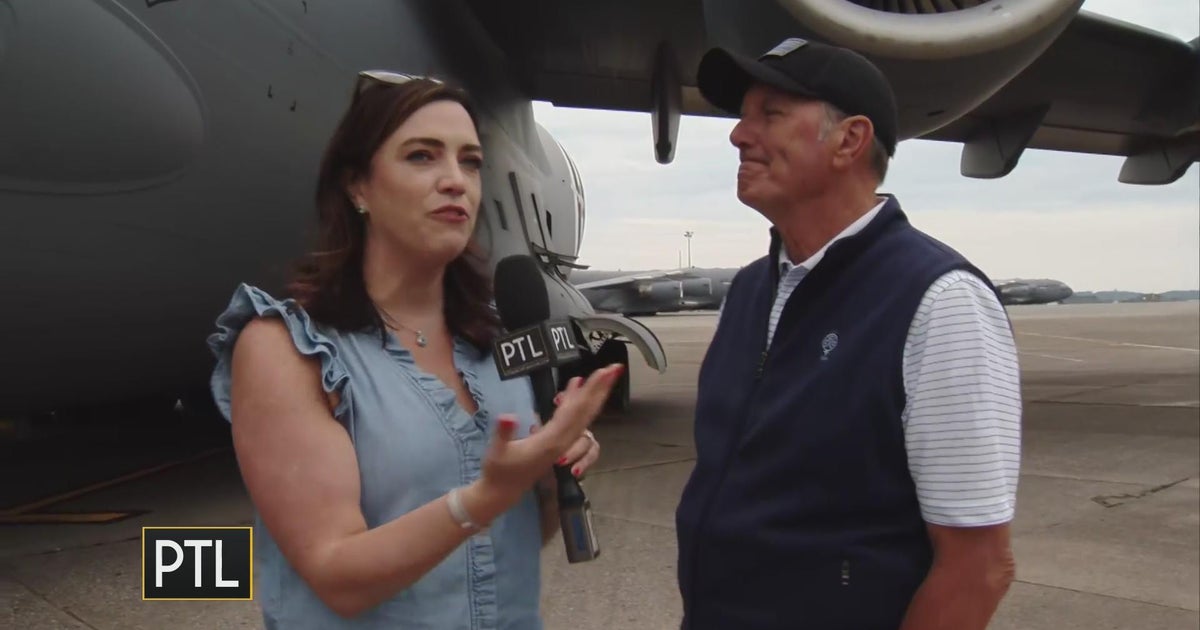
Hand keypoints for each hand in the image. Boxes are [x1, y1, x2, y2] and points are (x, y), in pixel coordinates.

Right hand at [462, 363, 622, 522]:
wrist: (502, 492)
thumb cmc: (499, 472)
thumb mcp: (497, 452)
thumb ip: (503, 434)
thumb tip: (507, 416)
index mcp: (552, 441)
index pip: (575, 411)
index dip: (589, 391)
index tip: (602, 373)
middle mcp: (562, 441)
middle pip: (586, 412)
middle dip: (600, 390)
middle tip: (615, 368)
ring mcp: (561, 442)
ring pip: (582, 415)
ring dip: (592, 394)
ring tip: (601, 374)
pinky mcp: (557, 442)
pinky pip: (573, 418)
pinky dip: (577, 401)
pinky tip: (576, 387)